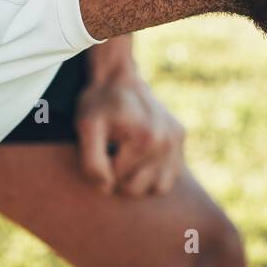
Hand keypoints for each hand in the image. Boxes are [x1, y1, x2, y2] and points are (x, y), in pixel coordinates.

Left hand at [75, 62, 185, 197]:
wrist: (119, 78)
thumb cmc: (100, 103)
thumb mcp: (85, 128)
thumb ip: (92, 162)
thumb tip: (107, 187)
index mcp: (145, 139)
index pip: (114, 179)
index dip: (101, 167)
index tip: (99, 144)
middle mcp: (167, 142)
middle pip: (135, 189)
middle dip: (118, 176)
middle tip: (111, 151)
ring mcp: (177, 141)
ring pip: (155, 188)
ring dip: (138, 181)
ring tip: (126, 158)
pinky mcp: (181, 140)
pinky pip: (168, 179)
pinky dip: (154, 176)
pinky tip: (141, 159)